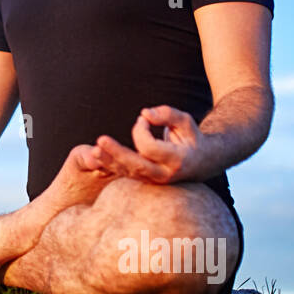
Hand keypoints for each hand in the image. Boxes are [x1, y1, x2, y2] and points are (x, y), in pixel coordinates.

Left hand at [88, 105, 212, 183]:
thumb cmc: (191, 137)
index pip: (150, 148)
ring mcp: (154, 180)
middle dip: (117, 153)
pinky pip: (125, 173)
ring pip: (128, 172)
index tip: (143, 119)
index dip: (141, 131)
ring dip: (108, 161)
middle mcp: (164, 174)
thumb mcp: (185, 121)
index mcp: (177, 160)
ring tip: (92, 151)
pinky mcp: (145, 180)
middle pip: (136, 165)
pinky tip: (97, 156)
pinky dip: (110, 165)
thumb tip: (144, 113)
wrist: (202, 162)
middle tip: (100, 141)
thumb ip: (167, 114)